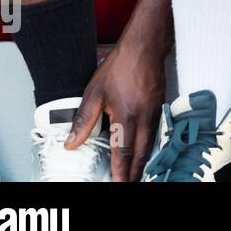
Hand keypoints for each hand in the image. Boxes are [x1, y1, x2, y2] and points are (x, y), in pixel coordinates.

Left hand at [66, 42, 164, 181]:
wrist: (145, 47)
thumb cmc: (120, 66)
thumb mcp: (94, 91)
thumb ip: (83, 119)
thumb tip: (71, 143)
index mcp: (126, 115)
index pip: (123, 150)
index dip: (120, 170)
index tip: (118, 183)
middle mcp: (143, 116)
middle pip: (140, 153)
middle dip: (134, 172)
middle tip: (127, 184)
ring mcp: (154, 111)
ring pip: (150, 144)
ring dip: (142, 161)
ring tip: (134, 174)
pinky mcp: (159, 105)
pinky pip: (155, 131)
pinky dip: (149, 146)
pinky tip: (144, 151)